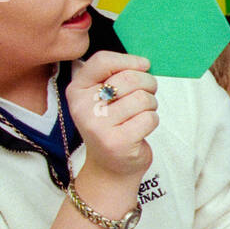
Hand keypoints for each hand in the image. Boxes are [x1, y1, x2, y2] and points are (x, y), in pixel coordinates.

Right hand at [68, 51, 157, 178]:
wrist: (110, 168)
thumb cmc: (113, 126)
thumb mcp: (104, 98)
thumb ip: (116, 76)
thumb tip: (143, 63)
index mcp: (77, 90)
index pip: (102, 60)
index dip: (129, 60)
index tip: (144, 66)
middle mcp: (82, 107)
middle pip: (128, 78)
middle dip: (148, 83)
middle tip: (148, 94)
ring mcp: (98, 126)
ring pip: (142, 98)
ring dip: (151, 105)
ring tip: (141, 115)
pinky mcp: (116, 142)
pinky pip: (149, 118)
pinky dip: (152, 121)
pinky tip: (141, 129)